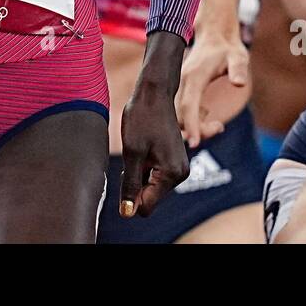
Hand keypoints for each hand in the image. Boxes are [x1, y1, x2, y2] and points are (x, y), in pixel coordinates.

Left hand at [118, 77, 188, 217]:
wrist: (154, 92)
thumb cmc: (142, 118)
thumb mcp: (132, 152)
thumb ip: (131, 185)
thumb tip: (128, 213)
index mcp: (172, 174)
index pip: (146, 206)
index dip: (130, 196)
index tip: (125, 172)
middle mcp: (180, 174)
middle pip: (149, 197)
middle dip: (136, 182)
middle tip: (132, 156)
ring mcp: (179, 167)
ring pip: (151, 186)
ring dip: (139, 173)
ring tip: (138, 148)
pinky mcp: (174, 160)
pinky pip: (155, 175)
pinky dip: (145, 166)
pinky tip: (142, 147)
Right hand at [175, 23, 249, 147]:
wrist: (214, 35)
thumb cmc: (228, 48)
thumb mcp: (238, 56)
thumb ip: (239, 69)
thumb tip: (239, 84)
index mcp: (194, 76)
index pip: (187, 106)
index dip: (190, 125)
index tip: (195, 143)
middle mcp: (182, 82)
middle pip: (179, 116)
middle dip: (196, 130)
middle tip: (219, 127)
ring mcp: (180, 87)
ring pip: (178, 116)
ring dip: (194, 127)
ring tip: (217, 125)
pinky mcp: (181, 90)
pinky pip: (180, 112)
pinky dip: (192, 120)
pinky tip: (207, 114)